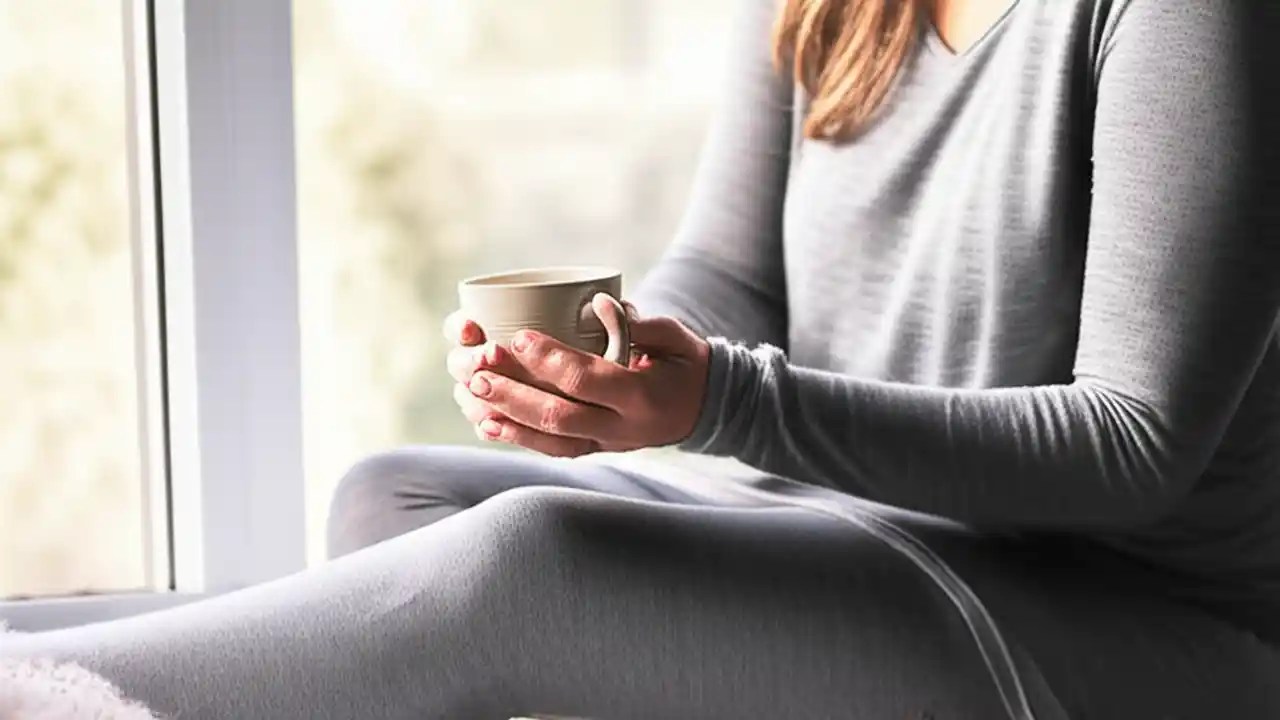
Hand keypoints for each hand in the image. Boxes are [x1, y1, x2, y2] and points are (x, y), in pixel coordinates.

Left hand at [443, 308, 709, 456]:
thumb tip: (601, 304)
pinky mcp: (598, 451)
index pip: (588, 380)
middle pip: (559, 417)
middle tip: (479, 370)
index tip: (519, 336)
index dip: (550, 360)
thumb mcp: (676, 337)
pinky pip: (554, 451)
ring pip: (550, 441)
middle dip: (513, 394)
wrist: (708, 409)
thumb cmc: (686, 363)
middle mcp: (623, 428)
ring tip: (471, 397)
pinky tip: (488, 424)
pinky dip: (519, 439)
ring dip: (507, 420)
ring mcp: (609, 445)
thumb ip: (641, 323)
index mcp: (642, 396)